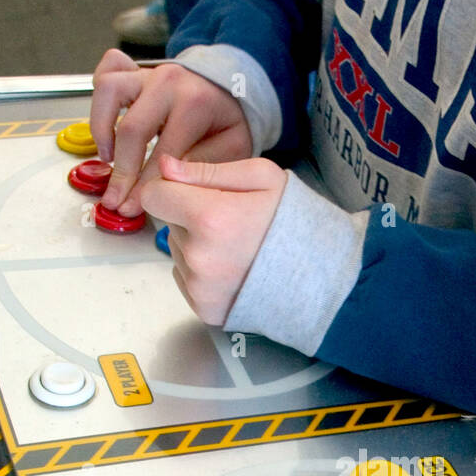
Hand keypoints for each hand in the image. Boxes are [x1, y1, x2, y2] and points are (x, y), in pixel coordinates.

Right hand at [90, 49, 252, 215]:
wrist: (231, 87)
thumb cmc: (229, 121)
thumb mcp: (233, 148)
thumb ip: (202, 166)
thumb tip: (168, 186)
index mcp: (195, 103)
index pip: (162, 152)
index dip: (143, 185)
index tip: (130, 207)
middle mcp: (168, 83)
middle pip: (131, 128)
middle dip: (120, 171)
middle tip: (114, 198)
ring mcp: (149, 73)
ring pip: (108, 90)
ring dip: (101, 128)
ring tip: (108, 157)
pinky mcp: (136, 70)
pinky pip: (107, 70)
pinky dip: (101, 96)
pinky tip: (106, 125)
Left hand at [141, 154, 287, 324]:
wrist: (322, 276)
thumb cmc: (294, 221)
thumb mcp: (261, 177)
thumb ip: (207, 170)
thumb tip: (165, 166)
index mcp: (210, 217)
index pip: (154, 195)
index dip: (169, 189)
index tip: (189, 192)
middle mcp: (199, 257)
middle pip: (169, 224)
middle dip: (191, 218)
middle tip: (231, 223)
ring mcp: (201, 288)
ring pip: (178, 252)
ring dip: (197, 246)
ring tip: (236, 247)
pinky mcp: (204, 308)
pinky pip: (186, 279)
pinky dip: (202, 273)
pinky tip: (233, 268)